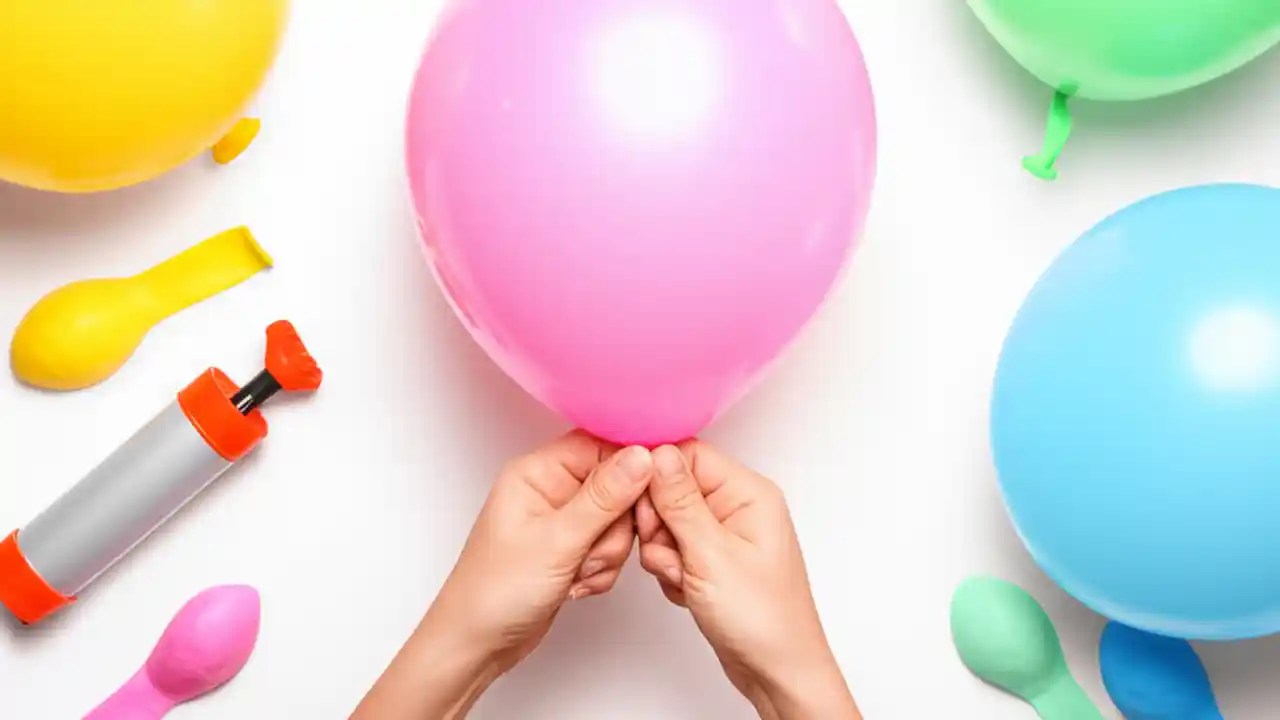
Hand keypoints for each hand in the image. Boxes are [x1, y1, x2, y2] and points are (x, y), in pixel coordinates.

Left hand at [354, 433, 653, 718]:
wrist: (477, 645)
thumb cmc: (495, 592)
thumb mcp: (557, 541)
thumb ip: (604, 497)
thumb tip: (642, 456)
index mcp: (536, 472)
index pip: (599, 445)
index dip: (630, 466)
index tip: (650, 489)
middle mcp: (549, 490)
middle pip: (616, 485)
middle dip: (615, 525)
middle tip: (592, 549)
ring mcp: (561, 521)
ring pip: (617, 521)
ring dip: (607, 553)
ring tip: (577, 572)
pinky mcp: (571, 549)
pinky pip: (609, 547)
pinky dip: (602, 570)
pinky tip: (576, 586)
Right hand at [635, 442, 858, 719]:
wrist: (777, 672)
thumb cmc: (763, 619)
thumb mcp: (711, 555)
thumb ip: (680, 501)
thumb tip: (659, 454)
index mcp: (749, 493)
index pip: (689, 455)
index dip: (657, 478)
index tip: (643, 507)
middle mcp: (739, 508)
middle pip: (673, 489)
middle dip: (659, 524)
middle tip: (671, 554)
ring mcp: (726, 535)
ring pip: (668, 524)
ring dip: (664, 554)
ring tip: (686, 580)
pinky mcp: (714, 560)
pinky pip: (674, 550)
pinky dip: (672, 572)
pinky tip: (689, 592)